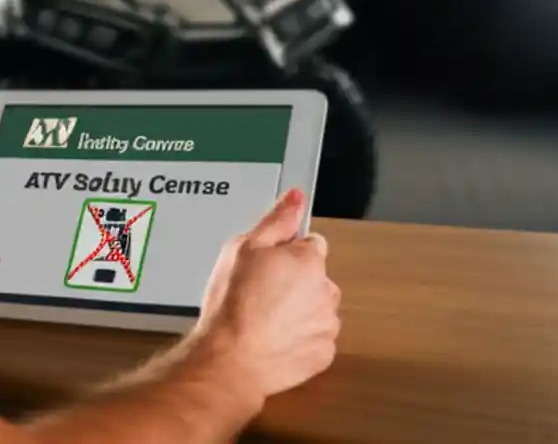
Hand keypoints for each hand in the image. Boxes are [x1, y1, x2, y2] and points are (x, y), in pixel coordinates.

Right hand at [189, 189, 340, 409]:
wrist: (230, 359)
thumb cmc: (233, 305)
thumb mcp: (243, 248)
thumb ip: (276, 220)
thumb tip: (295, 197)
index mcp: (309, 260)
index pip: (310, 244)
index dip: (286, 253)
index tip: (267, 266)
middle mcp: (326, 290)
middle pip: (315, 278)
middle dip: (294, 282)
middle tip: (260, 293)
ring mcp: (327, 324)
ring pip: (316, 308)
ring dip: (298, 311)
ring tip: (264, 319)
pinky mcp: (324, 353)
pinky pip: (314, 339)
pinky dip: (299, 339)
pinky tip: (273, 339)